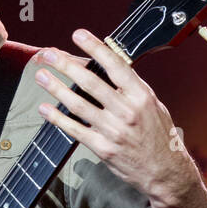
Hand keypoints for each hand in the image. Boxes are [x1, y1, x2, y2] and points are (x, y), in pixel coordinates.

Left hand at [34, 28, 201, 207]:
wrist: (166, 172)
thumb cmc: (159, 136)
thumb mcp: (153, 105)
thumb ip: (130, 88)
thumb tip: (105, 67)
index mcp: (141, 95)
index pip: (115, 65)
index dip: (94, 47)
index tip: (78, 35)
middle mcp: (127, 111)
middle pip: (90, 82)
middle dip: (65, 65)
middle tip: (47, 54)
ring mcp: (114, 130)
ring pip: (78, 104)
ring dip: (56, 88)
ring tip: (41, 76)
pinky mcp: (103, 148)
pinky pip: (76, 130)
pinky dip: (58, 119)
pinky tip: (45, 109)